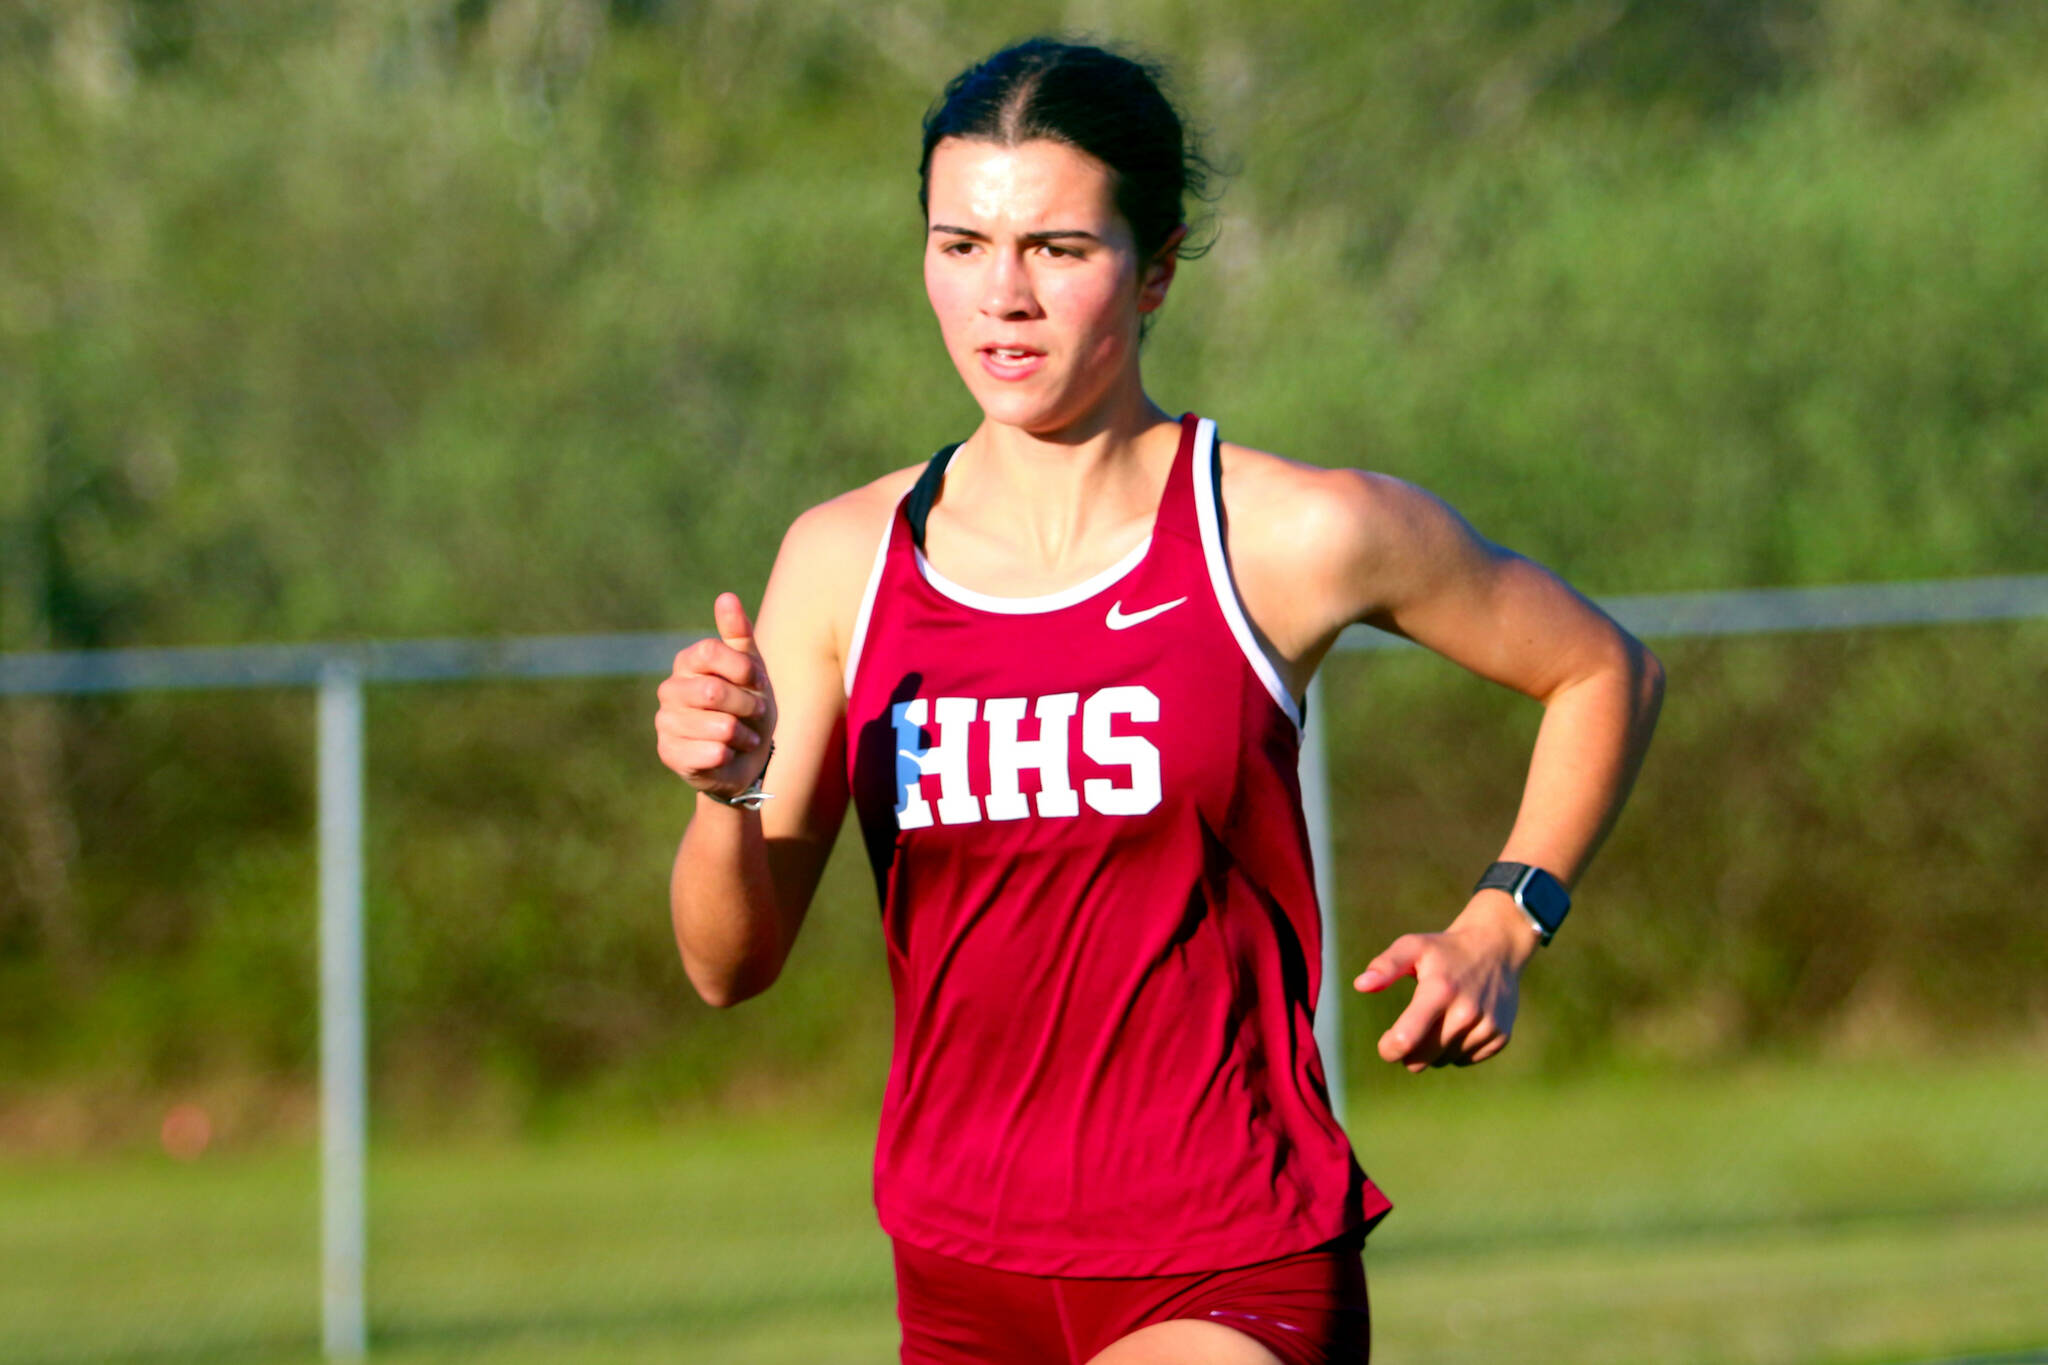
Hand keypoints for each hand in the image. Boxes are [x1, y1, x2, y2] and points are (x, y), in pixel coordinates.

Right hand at [655, 592, 777, 801]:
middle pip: (713, 692)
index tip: (759, 681)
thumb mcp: (752, 669)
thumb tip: (726, 597)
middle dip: (748, 705)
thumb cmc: (748, 707)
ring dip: (744, 734)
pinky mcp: (669, 754)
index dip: (742, 668)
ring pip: (718, 727)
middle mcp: (670, 690)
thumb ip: (739, 634)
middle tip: (756, 712)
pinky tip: (728, 754)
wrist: (745, 758)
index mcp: (687, 663)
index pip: (709, 651)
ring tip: (743, 736)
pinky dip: (732, 755)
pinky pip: (712, 753)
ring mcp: (665, 722)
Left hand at [1355, 898, 1532, 1071]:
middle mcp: (1466, 1012)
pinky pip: (1465, 1059)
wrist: (1496, 947)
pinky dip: (1457, 1049)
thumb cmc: (1445, 950)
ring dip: (1434, 1049)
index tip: (1386, 1044)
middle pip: (1422, 1059)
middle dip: (1409, 1051)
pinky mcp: (1500, 1036)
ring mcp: (1486, 1026)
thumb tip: (1360, 985)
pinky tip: (1460, 1024)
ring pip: (1443, 1061)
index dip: (1389, 1049)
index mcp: (1439, 990)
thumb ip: (1385, 966)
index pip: (1406, 1040)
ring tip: (1440, 1019)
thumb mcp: (1413, 946)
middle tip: (1410, 1030)